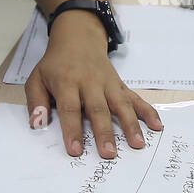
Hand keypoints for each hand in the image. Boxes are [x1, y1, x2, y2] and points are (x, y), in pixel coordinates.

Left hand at [25, 10, 160, 156]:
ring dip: (130, 124)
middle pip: (98, 109)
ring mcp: (108, 84)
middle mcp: (90, 83)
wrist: (77, 39)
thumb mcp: (36, 79)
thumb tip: (37, 124)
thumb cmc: (55, 65)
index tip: (76, 150)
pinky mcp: (120, 85)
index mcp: (67, 83)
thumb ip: (36, 103)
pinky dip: (148, 111)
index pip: (70, 108)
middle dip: (104, 132)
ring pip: (121, 105)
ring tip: (138, 144)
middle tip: (109, 153)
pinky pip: (136, 98)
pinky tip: (157, 126)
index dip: (73, 130)